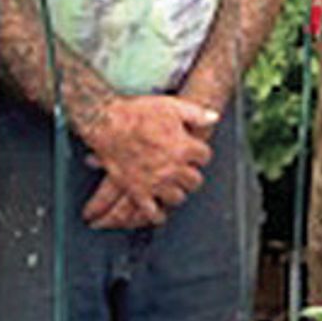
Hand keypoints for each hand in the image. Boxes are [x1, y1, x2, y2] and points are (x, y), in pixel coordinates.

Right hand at [81, 96, 215, 223]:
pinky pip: (152, 212)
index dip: (200, 153)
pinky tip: (159, 212)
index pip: (204, 156)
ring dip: (177, 192)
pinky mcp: (138, 191)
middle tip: (186, 172)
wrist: (108, 123)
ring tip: (173, 187)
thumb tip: (213, 117)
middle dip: (191, 175)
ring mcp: (155, 182)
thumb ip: (195, 113)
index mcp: (183, 147)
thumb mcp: (171, 106)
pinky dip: (156, 215)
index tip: (196, 153)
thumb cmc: (138, 113)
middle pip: (194, 181)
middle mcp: (172, 168)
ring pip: (177, 198)